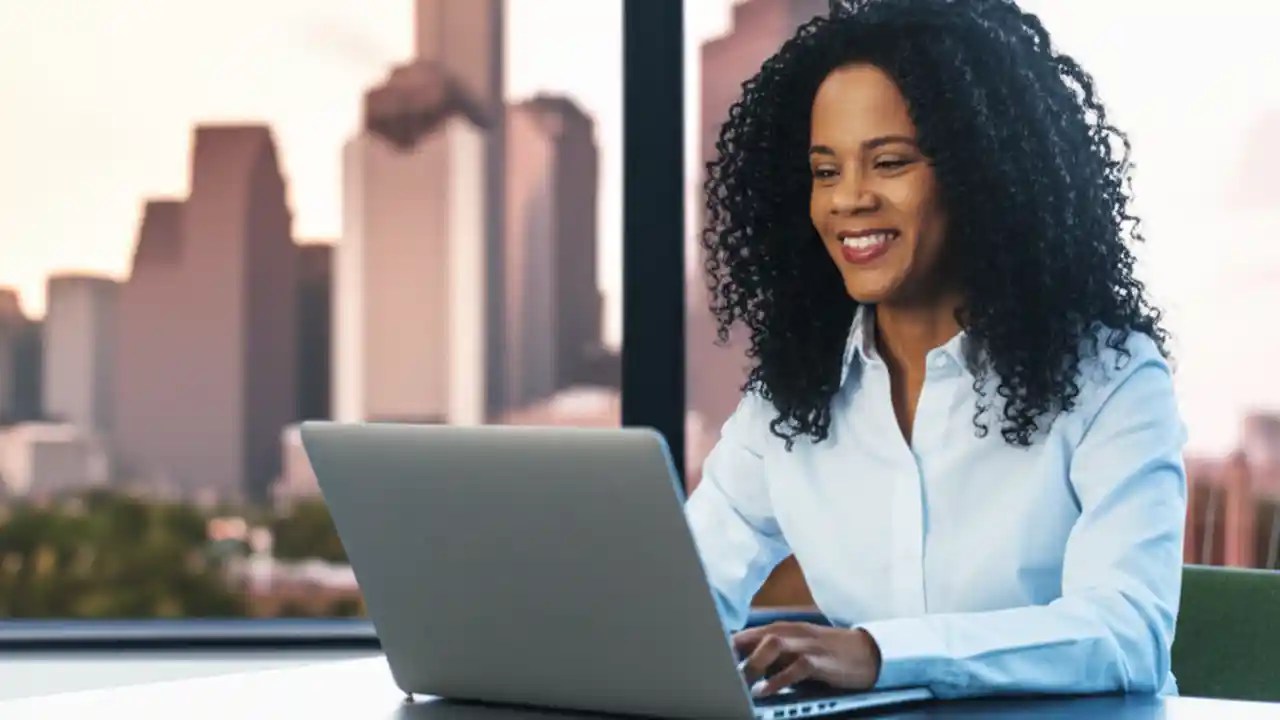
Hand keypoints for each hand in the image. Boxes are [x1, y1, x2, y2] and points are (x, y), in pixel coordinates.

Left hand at [732, 622, 881, 697]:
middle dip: (735, 655)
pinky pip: (795, 669)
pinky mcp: (819, 660)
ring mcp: (805, 644)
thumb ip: (772, 655)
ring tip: (741, 682)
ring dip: (754, 664)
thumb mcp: (796, 648)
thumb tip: (743, 669)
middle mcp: (790, 632)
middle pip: (754, 637)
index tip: (708, 662)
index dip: (726, 648)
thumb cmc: (826, 652)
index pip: (746, 634)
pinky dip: (778, 680)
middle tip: (721, 675)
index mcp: (781, 628)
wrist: (866, 652)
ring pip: (772, 645)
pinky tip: (765, 691)